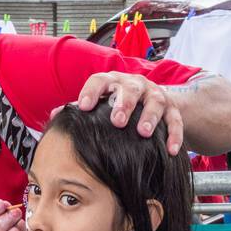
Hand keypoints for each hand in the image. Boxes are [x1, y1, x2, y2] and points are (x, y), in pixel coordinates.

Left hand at [56, 71, 183, 155]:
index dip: (92, 92)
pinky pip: (175, 120)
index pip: (100, 81)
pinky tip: (171, 150)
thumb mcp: (102, 103)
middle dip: (124, 104)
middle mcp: (135, 85)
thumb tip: (55, 116)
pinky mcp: (172, 109)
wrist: (154, 102)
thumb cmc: (119, 105)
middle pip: (130, 89)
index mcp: (113, 83)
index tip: (84, 107)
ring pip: (155, 101)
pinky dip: (174, 134)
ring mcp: (155, 96)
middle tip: (117, 121)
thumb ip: (82, 109)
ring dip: (150, 116)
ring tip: (143, 132)